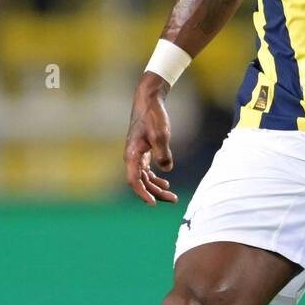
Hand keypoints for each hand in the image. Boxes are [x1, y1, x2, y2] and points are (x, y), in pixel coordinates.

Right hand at [124, 77, 178, 205]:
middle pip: (141, 182)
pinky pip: (146, 170)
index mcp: (132, 155)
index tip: (154, 203)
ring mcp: (136, 155)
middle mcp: (131, 157)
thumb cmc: (153, 116)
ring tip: (172, 196)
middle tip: (173, 199)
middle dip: (156, 193)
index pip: (134, 181)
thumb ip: (163, 153)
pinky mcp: (142, 151)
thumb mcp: (160, 134)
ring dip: (157, 187)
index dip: (143, 194)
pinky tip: (166, 182)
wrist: (149, 101)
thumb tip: (166, 170)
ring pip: (144, 178)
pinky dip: (155, 178)